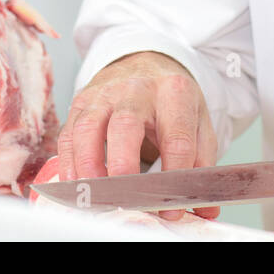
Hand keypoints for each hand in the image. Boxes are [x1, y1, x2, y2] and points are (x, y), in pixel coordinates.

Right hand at [57, 50, 219, 219]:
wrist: (147, 63)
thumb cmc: (172, 102)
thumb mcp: (198, 124)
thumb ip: (201, 166)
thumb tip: (204, 210)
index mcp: (175, 94)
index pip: (177, 138)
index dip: (174, 177)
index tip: (170, 208)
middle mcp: (139, 89)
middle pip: (127, 125)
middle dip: (123, 164)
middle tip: (124, 197)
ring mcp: (106, 93)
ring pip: (89, 126)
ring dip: (88, 165)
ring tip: (95, 195)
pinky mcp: (83, 100)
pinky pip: (70, 132)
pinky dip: (68, 161)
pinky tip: (75, 183)